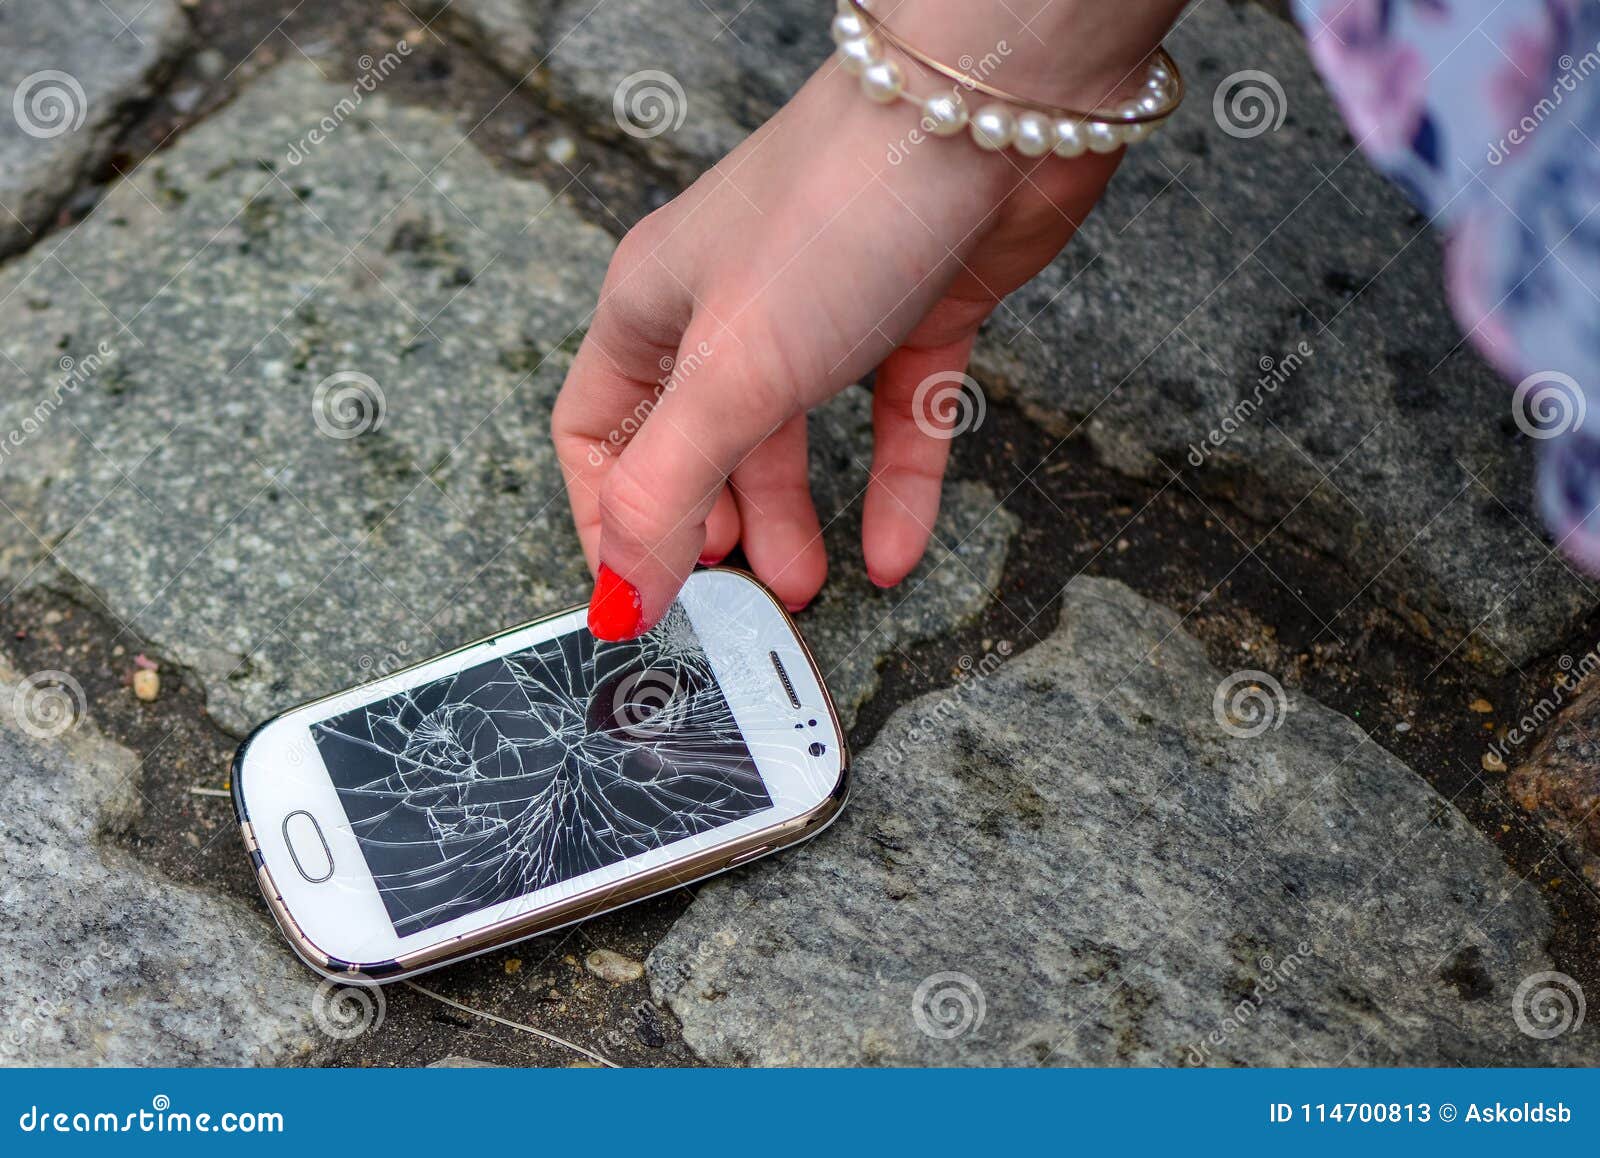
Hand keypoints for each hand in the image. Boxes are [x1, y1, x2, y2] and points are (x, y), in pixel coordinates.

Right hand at [552, 4, 1177, 638]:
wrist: (988, 114)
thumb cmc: (835, 212)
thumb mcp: (727, 373)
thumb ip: (667, 490)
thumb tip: (620, 591)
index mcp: (655, 306)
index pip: (597, 428)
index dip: (607, 516)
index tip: (636, 591)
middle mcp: (731, 306)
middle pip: (700, 443)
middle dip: (714, 527)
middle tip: (737, 596)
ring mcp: (824, 310)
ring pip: (793, 437)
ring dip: (797, 519)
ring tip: (810, 586)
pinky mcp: (912, 314)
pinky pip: (891, 420)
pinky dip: (892, 487)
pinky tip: (895, 552)